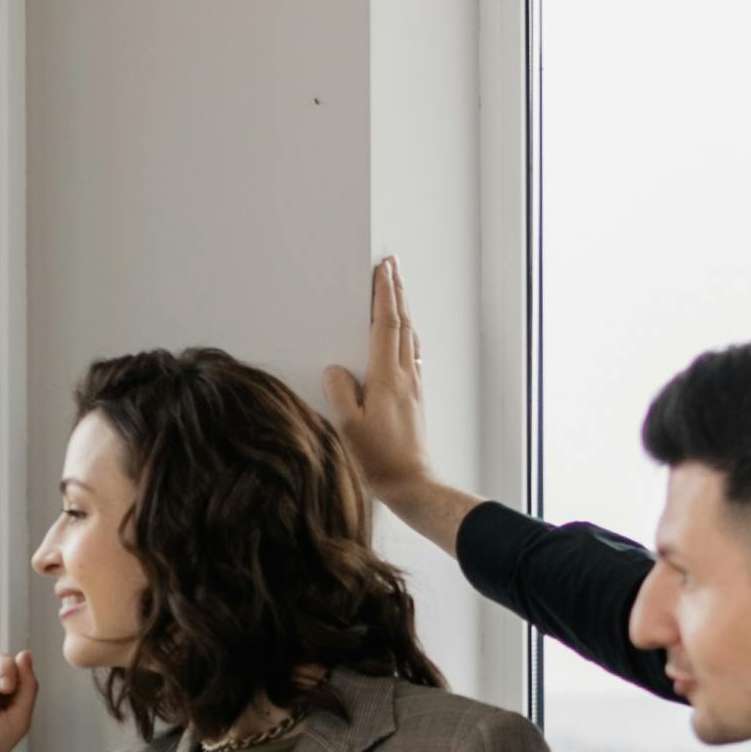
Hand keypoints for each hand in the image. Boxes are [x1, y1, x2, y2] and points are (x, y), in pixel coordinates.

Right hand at [324, 257, 475, 558]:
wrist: (412, 485)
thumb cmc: (380, 460)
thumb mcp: (349, 426)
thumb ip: (340, 392)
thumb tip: (335, 369)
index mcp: (388, 377)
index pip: (386, 325)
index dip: (384, 295)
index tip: (383, 269)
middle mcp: (406, 376)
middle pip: (403, 324)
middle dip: (397, 292)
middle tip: (392, 266)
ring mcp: (414, 387)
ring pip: (411, 338)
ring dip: (404, 311)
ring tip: (397, 292)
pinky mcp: (415, 399)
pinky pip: (413, 355)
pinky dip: (407, 336)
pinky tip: (405, 339)